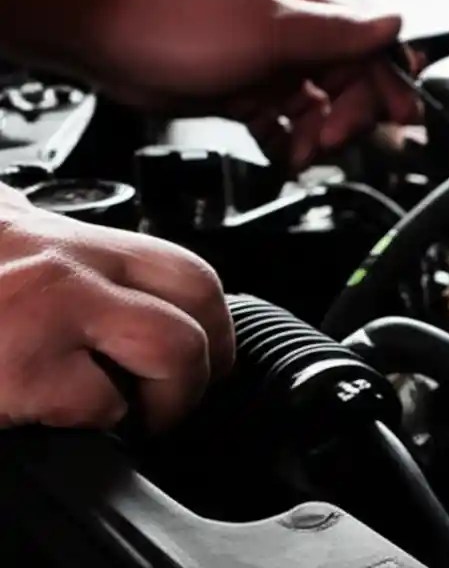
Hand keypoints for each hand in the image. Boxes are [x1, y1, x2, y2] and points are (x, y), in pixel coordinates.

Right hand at [0, 185, 233, 432]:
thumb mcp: (8, 244)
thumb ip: (64, 261)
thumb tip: (116, 290)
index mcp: (69, 240)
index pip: (184, 269)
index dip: (212, 322)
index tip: (209, 358)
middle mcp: (70, 264)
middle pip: (201, 301)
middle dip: (209, 359)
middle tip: (182, 398)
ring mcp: (49, 310)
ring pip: (175, 350)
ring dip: (169, 398)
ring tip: (136, 419)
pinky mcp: (22, 366)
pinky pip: (102, 404)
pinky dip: (96, 424)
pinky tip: (58, 421)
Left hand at [92, 0, 425, 170]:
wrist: (107, 36)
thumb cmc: (180, 23)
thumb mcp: (273, 30)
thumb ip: (338, 34)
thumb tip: (395, 24)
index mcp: (311, 14)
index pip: (374, 52)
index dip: (391, 89)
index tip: (399, 124)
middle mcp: (298, 39)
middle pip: (353, 87)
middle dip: (350, 121)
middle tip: (328, 143)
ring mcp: (272, 67)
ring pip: (321, 110)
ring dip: (319, 138)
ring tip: (299, 155)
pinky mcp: (247, 93)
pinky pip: (285, 124)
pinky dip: (289, 143)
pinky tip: (281, 154)